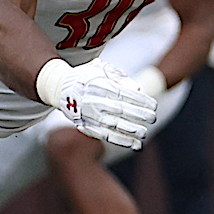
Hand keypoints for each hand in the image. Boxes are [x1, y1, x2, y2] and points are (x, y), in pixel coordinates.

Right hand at [37, 59, 158, 148]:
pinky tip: (135, 144)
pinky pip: (105, 136)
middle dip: (138, 115)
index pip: (123, 93)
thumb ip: (119, 77)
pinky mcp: (86, 126)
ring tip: (144, 134)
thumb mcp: (101, 69)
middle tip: (153, 119)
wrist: (60, 88)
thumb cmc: (88, 77)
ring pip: (112, 125)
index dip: (140, 100)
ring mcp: (88, 115)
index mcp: (99, 85)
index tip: (154, 105)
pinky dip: (121, 141)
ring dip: (130, 131)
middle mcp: (93, 100)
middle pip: (119, 109)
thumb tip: (138, 89)